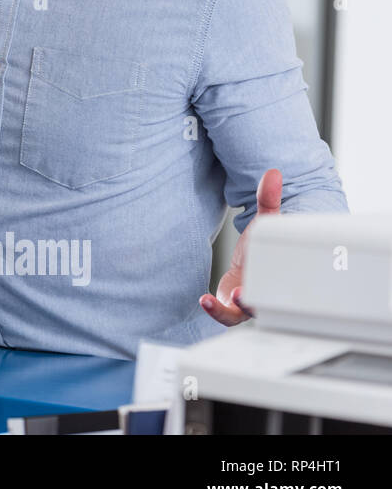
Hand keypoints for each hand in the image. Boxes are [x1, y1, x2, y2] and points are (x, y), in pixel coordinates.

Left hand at [200, 167, 281, 324]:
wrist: (251, 261)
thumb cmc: (262, 245)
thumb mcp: (264, 222)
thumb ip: (268, 199)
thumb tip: (273, 173)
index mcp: (279, 277)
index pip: (284, 289)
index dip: (275, 290)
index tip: (255, 285)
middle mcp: (265, 293)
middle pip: (263, 307)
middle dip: (252, 304)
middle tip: (239, 296)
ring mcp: (248, 303)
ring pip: (241, 315)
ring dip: (228, 312)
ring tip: (212, 301)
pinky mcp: (232, 306)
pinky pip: (226, 314)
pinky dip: (215, 310)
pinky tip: (203, 299)